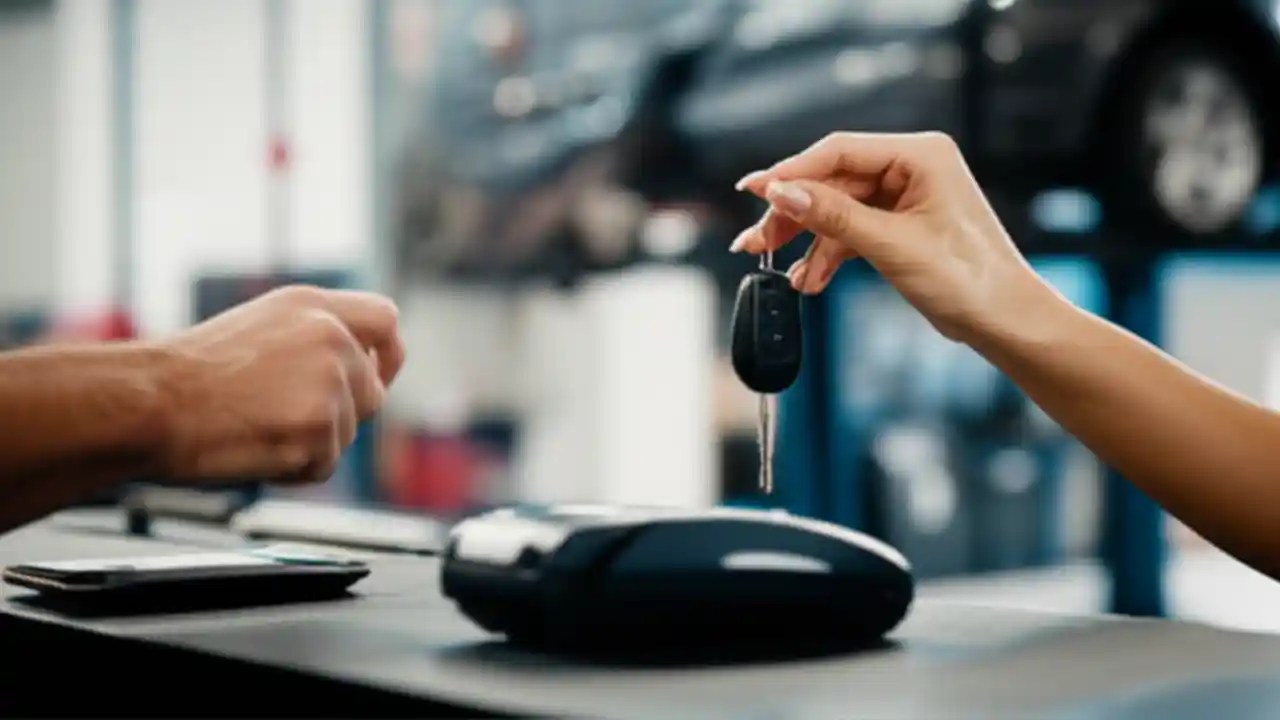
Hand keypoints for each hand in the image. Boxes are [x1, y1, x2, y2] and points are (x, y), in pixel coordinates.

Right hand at [155, 285, 404, 484]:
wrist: (151, 403)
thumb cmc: (191, 374)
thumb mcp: (262, 327)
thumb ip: (315, 338)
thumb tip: (360, 366)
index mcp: (314, 307)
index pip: (385, 320)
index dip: (387, 355)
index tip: (377, 374)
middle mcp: (331, 337)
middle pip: (371, 391)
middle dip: (341, 414)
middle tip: (284, 418)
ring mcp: (329, 382)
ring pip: (348, 433)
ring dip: (311, 444)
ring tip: (257, 427)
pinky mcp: (320, 426)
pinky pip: (324, 465)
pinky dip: (295, 470)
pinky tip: (256, 448)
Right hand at [730, 131, 1058, 343]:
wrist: (1004, 320)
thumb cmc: (968, 279)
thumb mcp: (890, 245)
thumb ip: (833, 216)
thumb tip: (782, 191)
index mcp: (921, 155)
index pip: (839, 151)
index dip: (791, 172)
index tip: (754, 190)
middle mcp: (913, 167)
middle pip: (832, 181)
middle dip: (794, 215)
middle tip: (758, 242)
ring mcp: (907, 196)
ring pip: (837, 209)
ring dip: (809, 242)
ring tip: (784, 273)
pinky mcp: (901, 225)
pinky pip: (852, 230)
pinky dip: (829, 254)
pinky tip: (811, 279)